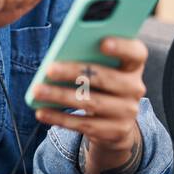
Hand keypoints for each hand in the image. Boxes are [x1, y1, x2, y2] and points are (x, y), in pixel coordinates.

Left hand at [31, 35, 149, 173]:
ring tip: (37, 91)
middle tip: (49, 69)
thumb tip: (59, 57)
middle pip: (105, 78)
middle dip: (74, 72)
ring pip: (90, 102)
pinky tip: (41, 112)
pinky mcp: (114, 131)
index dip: (122, 47)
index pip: (136, 53)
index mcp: (133, 65)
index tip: (102, 42)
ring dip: (60, 96)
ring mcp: (127, 111)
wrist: (115, 121)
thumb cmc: (101, 83)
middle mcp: (135, 87)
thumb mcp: (102, 68)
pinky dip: (59, 118)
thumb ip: (90, 57)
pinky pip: (83, 124)